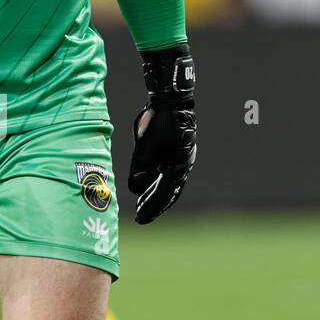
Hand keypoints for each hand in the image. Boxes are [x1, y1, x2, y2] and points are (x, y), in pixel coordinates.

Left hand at [128, 46, 195, 223]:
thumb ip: (140, 167)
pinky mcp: (179, 153)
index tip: (140, 218)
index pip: (164, 193)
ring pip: (170, 185)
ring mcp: (183, 159)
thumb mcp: (145, 145)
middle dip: (154, 206)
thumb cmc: (158, 121)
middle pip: (169, 193)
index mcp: (178, 165)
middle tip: (141, 218)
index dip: (152, 207)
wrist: (172, 100)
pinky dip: (159, 184)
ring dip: (157, 196)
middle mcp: (183, 165)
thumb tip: (136, 188)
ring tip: (144, 207)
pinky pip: (170, 174)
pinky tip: (149, 187)